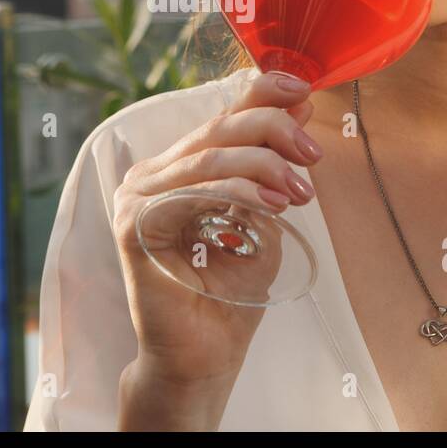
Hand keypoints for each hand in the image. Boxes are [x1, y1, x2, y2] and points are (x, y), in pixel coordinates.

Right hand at [111, 71, 322, 426]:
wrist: (204, 357)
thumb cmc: (231, 293)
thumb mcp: (264, 215)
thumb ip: (273, 164)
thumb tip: (303, 105)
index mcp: (176, 168)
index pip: (221, 116)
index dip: (261, 94)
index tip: (304, 90)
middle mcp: (150, 176)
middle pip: (217, 129)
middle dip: (272, 131)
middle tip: (313, 155)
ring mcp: (136, 198)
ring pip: (208, 157)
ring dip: (262, 166)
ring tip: (301, 190)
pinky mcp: (133, 226)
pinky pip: (191, 193)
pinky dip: (236, 192)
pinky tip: (271, 205)